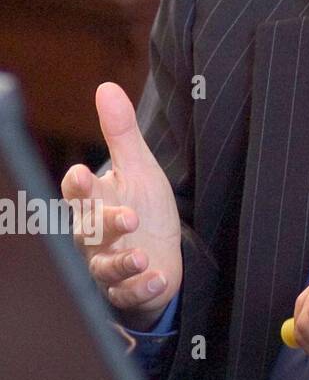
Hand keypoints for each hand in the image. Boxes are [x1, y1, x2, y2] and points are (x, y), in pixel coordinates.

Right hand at [61, 82, 182, 331]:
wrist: (158, 251)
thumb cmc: (141, 206)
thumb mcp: (137, 168)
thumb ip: (121, 133)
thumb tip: (106, 87)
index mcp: (96, 202)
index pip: (78, 192)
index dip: (78, 185)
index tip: (83, 174)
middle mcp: (93, 235)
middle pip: (88, 230)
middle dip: (103, 224)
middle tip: (127, 217)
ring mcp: (107, 263)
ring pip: (103, 266)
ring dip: (122, 262)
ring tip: (141, 256)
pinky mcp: (126, 288)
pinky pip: (126, 292)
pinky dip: (140, 286)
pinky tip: (156, 278)